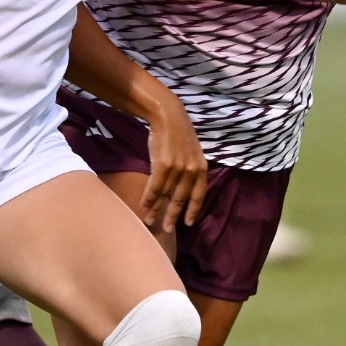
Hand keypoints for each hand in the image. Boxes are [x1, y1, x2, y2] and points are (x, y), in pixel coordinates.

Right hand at [139, 96, 208, 233]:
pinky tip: (143, 207)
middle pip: (180, 199)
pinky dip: (148, 200)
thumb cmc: (177, 134)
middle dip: (173, 216)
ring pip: (165, 195)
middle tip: (166, 229)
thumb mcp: (191, 153)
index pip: (199, 195)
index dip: (193, 210)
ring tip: (149, 220)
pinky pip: (155, 188)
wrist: (168, 117)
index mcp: (201, 168)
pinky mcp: (163, 165)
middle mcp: (192, 170)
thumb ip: (189, 171)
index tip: (188, 223)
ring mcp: (178, 168)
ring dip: (156, 209)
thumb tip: (178, 190)